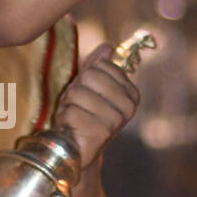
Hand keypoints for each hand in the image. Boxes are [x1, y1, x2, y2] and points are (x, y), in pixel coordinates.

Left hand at [53, 41, 140, 169]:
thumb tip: (108, 46)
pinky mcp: (100, 133)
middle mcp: (128, 107)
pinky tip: (71, 128)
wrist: (77, 150)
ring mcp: (116, 121)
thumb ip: (97, 66)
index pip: (100, 66)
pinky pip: (71, 112)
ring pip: (77, 93)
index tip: (87, 94)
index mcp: (131, 93)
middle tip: (77, 106)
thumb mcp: (88, 87)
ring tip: (73, 117)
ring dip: (67, 105)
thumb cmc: (82, 115)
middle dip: (75, 90)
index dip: (85, 77)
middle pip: (89, 76)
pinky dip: (64, 118)